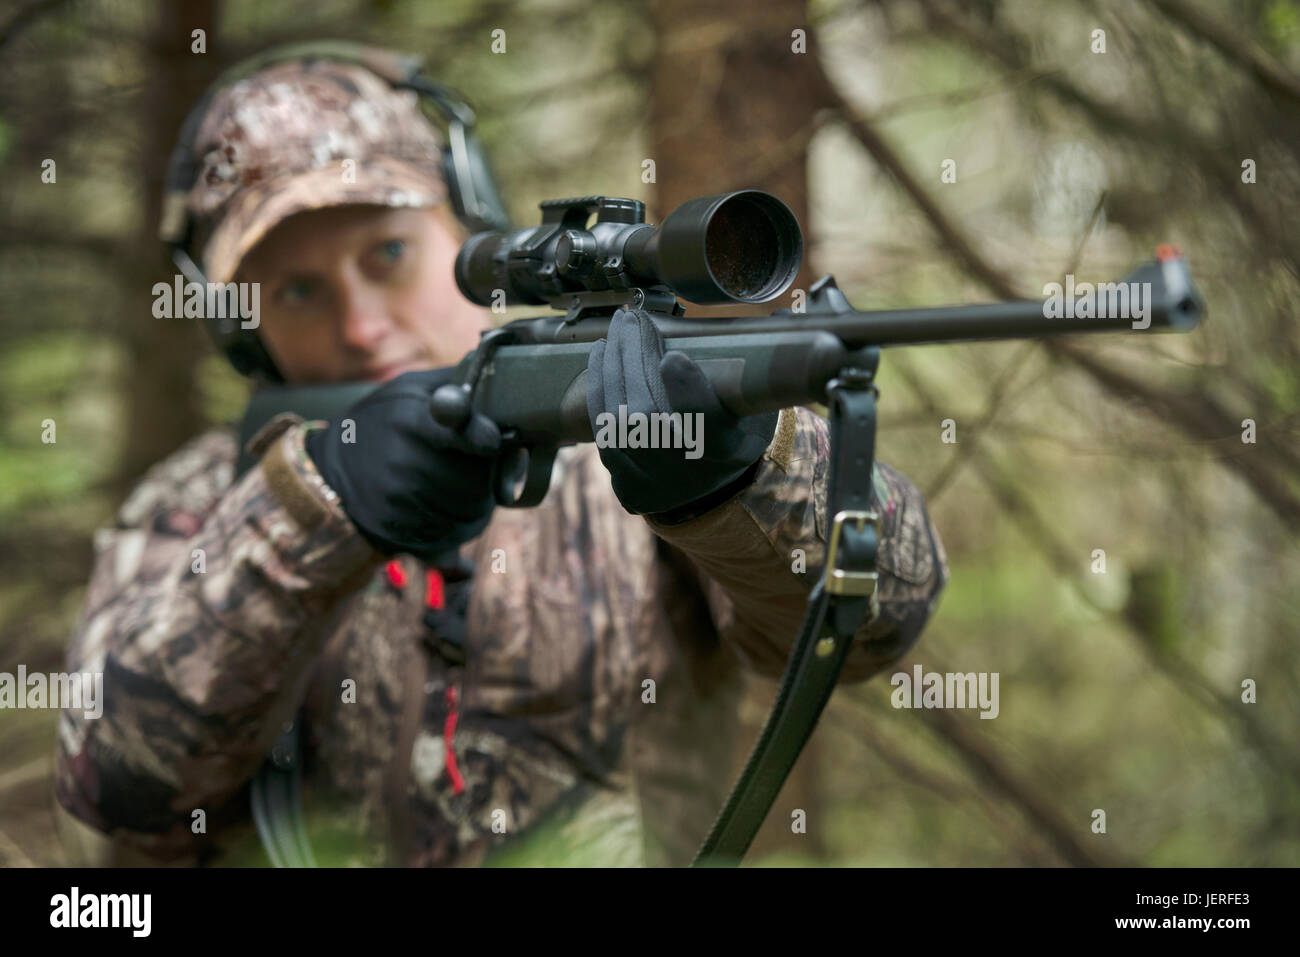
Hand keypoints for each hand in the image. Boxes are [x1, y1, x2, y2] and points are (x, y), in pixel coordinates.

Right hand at [304, 368, 500, 561]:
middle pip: (478, 479)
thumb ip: (457, 385)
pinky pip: (454, 535)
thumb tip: (507, 386)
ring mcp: (400, 501)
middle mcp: (403, 462)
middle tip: (476, 465)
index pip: (464, 431)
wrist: (329, 470)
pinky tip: (447, 507)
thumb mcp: (410, 390)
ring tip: (460, 484)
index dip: (486, 438)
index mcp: (410, 420)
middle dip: (487, 474)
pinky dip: (462, 525)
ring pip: (472, 511)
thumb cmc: (382, 422)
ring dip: (479, 502)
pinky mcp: (399, 531)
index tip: (493, 441)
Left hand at [586, 306, 777, 517]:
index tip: (674, 356)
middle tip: (629, 319)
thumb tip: (784, 317)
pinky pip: (604, 434)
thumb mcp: (758, 403)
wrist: (714, 489)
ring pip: (620, 421)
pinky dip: (598, 393)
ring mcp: (655, 484)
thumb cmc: (736, 431)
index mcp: (731, 451)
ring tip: (613, 334)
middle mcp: (691, 474)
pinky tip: (600, 360)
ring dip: (611, 369)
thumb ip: (765, 361)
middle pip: (651, 414)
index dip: (687, 393)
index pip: (706, 427)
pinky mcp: (628, 486)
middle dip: (634, 358)